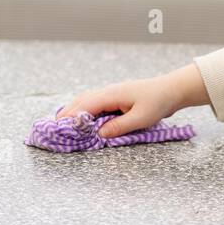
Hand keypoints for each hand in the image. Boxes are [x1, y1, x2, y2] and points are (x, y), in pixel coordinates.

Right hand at [55, 76, 180, 139]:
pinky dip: (83, 108)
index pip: (85, 106)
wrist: (171, 90)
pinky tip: (81, 116)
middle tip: (52, 128)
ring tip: (61, 123)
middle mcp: (108, 92)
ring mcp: (111, 93)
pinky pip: (94, 102)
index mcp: (111, 95)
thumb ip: (120, 126)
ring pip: (86, 100)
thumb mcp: (141, 118)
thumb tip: (100, 134)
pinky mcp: (115, 97)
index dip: (71, 118)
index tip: (58, 128)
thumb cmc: (158, 102)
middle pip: (81, 101)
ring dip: (73, 110)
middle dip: (66, 114)